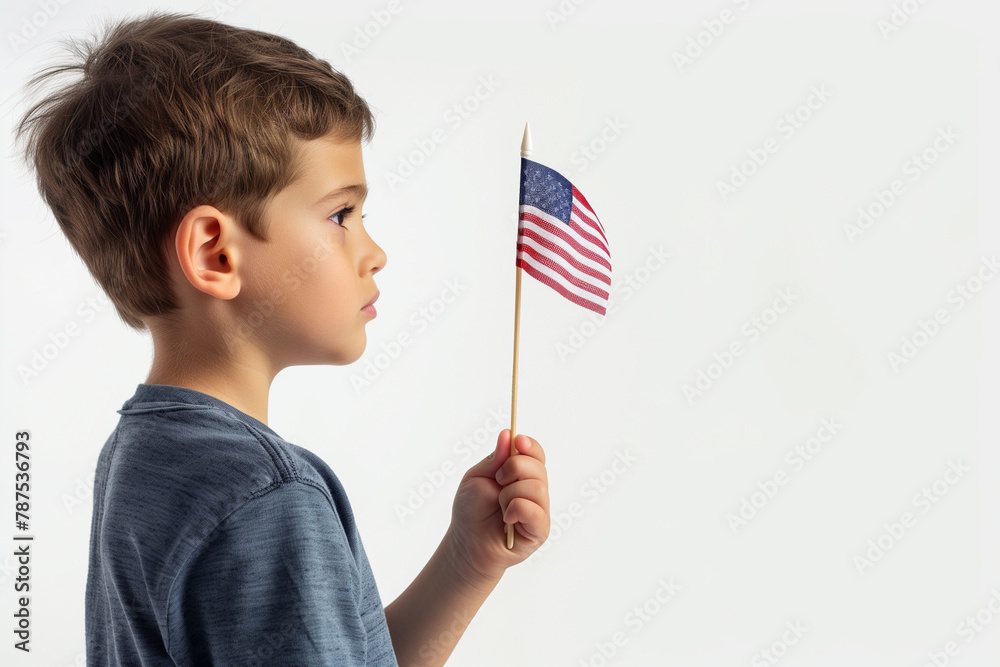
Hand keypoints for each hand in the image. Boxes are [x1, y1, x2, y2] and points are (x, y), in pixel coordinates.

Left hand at [445, 429, 549, 588]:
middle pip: (537, 467)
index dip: (529, 446)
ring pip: (536, 487)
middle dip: (514, 469)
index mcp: (520, 474)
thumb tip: (508, 434)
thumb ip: (494, 459)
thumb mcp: (476, 477)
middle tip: (497, 482)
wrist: (465, 543)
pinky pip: (535, 511)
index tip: (518, 442)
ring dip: (510, 494)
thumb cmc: (470, 510)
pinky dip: (516, 509)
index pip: (535, 453)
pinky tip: (506, 519)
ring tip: (499, 506)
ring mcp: (539, 509)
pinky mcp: (540, 530)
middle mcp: (533, 489)